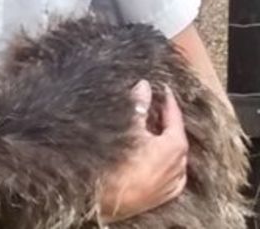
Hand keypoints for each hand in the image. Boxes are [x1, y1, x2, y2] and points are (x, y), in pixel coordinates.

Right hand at [98, 80, 187, 221]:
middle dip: (164, 121)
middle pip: (174, 135)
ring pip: (171, 155)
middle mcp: (180, 165)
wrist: (108, 201)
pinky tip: (147, 155)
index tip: (163, 89)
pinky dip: (160, 159)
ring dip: (161, 140)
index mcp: (176, 146)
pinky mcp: (162, 195)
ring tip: (147, 129)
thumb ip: (138, 105)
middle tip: (153, 107)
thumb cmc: (119, 163)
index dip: (167, 100)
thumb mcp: (128, 128)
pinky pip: (167, 171)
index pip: (174, 116)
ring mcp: (172, 182)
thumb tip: (144, 85)